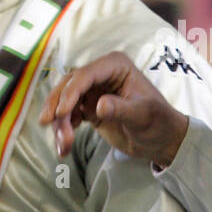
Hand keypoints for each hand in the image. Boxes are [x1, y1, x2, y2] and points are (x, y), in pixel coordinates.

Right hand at [38, 51, 188, 166]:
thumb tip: (98, 106)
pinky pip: (69, 116)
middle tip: (50, 125)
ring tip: (63, 145)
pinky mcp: (88, 108)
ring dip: (60, 123)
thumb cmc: (159, 122)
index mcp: (115, 66)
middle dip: (58, 107)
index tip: (60, 112)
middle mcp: (100, 75)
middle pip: (68, 86)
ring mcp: (93, 91)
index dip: (70, 92)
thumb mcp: (142, 114)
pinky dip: (63, 129)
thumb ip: (120, 109)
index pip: (85, 75)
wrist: (162, 141)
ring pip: (65, 102)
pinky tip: (64, 146)